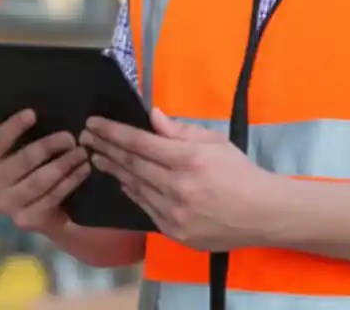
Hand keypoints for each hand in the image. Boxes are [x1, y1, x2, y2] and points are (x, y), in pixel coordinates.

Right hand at [0, 108, 90, 234]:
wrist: (45, 209)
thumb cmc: (32, 164)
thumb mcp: (20, 141)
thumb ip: (3, 117)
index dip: (12, 127)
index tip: (33, 113)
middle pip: (22, 162)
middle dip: (48, 147)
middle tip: (71, 136)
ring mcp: (8, 205)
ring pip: (39, 181)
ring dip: (64, 165)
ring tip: (82, 152)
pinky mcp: (27, 220)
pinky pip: (52, 197)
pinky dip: (70, 182)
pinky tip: (84, 170)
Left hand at [79, 108, 281, 251]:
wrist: (263, 214)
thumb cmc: (241, 173)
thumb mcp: (215, 142)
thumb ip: (181, 130)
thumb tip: (152, 117)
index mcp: (190, 160)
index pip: (140, 143)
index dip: (113, 132)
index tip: (94, 123)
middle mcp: (178, 187)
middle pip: (132, 165)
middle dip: (106, 148)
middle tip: (86, 137)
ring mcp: (174, 213)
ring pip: (135, 187)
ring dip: (113, 170)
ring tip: (97, 157)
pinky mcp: (174, 232)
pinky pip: (145, 208)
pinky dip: (131, 192)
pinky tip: (121, 180)